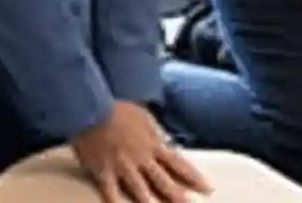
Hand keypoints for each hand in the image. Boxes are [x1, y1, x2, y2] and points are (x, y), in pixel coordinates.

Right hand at [71, 101, 212, 202]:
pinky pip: (111, 193)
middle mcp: (142, 158)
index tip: (208, 188)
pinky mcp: (104, 172)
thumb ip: (156, 131)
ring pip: (142, 191)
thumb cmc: (117, 108)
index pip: (179, 163)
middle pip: (164, 181)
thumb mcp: (144, 115)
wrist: (93, 108)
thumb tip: (166, 141)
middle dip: (179, 196)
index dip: (194, 177)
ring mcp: (124, 167)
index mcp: (153, 144)